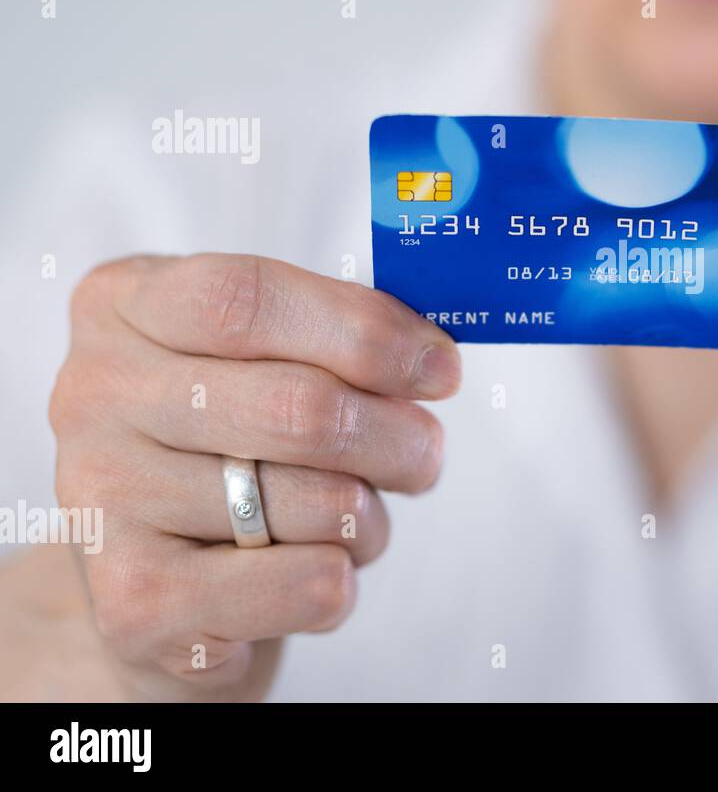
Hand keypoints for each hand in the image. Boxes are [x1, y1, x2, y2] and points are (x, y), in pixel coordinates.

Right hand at [47, 254, 459, 699]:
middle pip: (299, 407)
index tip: (441, 369)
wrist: (157, 579)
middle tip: (425, 453)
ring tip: (352, 519)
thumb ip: (337, 335)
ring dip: (370, 519)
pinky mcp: (136, 604)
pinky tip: (319, 572)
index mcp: (126, 305)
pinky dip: (343, 583)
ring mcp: (103, 499)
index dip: (364, 333)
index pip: (247, 298)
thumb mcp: (268, 356)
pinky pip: (304, 585)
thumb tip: (431, 359)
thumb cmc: (231, 441)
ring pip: (317, 503)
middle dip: (397, 436)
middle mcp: (93, 394)